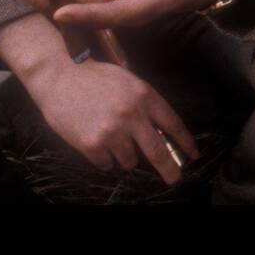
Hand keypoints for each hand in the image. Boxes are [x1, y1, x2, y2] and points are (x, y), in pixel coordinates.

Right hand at [23, 55, 199, 182]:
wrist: (60, 75)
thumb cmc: (95, 76)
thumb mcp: (128, 81)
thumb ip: (145, 104)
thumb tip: (161, 132)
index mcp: (144, 95)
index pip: (173, 123)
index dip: (185, 142)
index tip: (193, 155)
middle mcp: (132, 114)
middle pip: (158, 151)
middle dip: (170, 169)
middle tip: (174, 179)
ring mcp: (112, 131)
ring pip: (130, 160)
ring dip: (125, 156)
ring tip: (111, 138)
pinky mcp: (92, 144)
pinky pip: (106, 164)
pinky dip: (104, 159)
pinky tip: (96, 142)